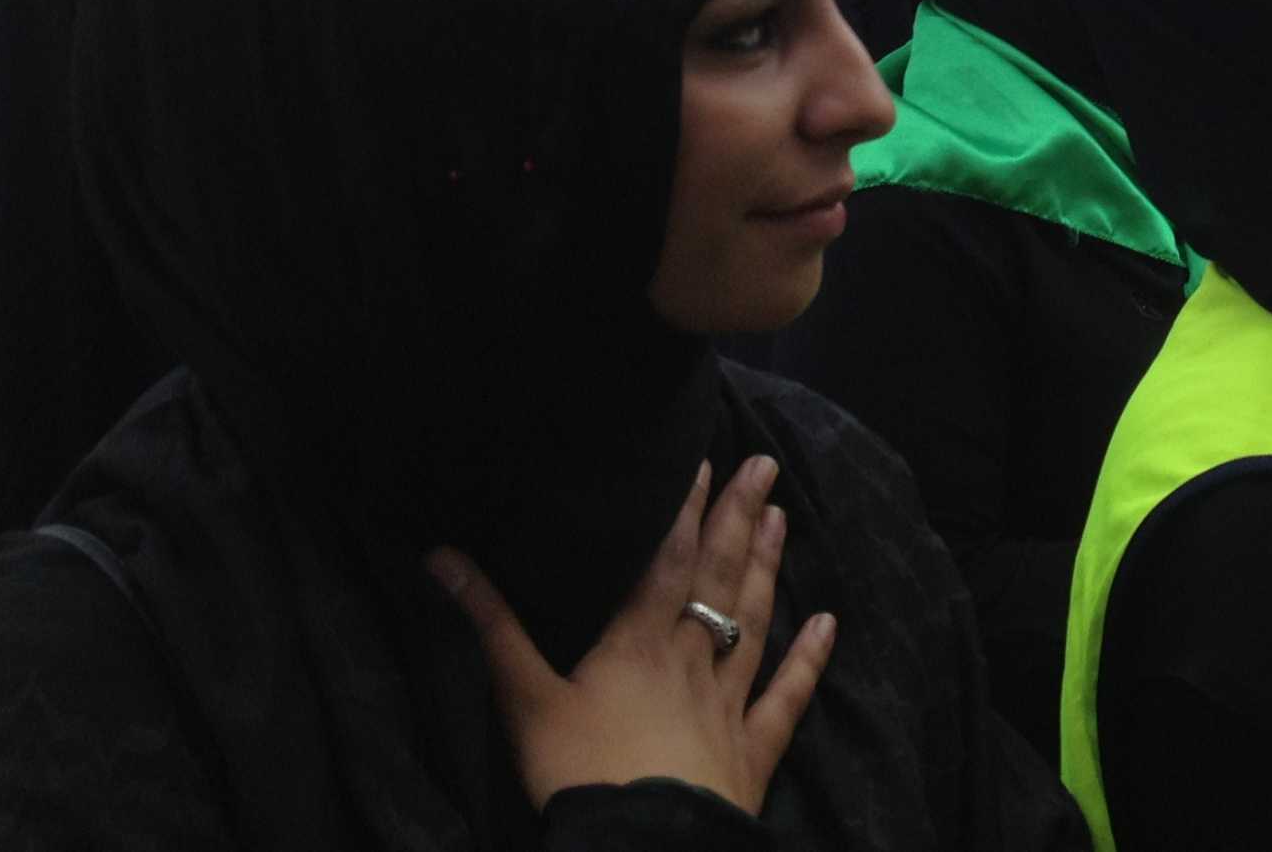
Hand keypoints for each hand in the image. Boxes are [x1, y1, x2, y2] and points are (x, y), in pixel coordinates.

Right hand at [431, 455, 833, 815]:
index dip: (683, 508)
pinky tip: (829, 622)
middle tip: (765, 464)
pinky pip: (789, 696)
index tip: (703, 458)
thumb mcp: (522, 698)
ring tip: (784, 517)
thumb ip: (490, 624)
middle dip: (740, 517)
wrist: (641, 846)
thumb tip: (442, 557)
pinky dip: (811, 659)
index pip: (666, 560)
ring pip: (755, 621)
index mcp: (638, 643)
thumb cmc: (578, 771)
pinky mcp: (753, 751)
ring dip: (768, 568)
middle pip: (719, 577)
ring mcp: (730, 703)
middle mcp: (692, 660)